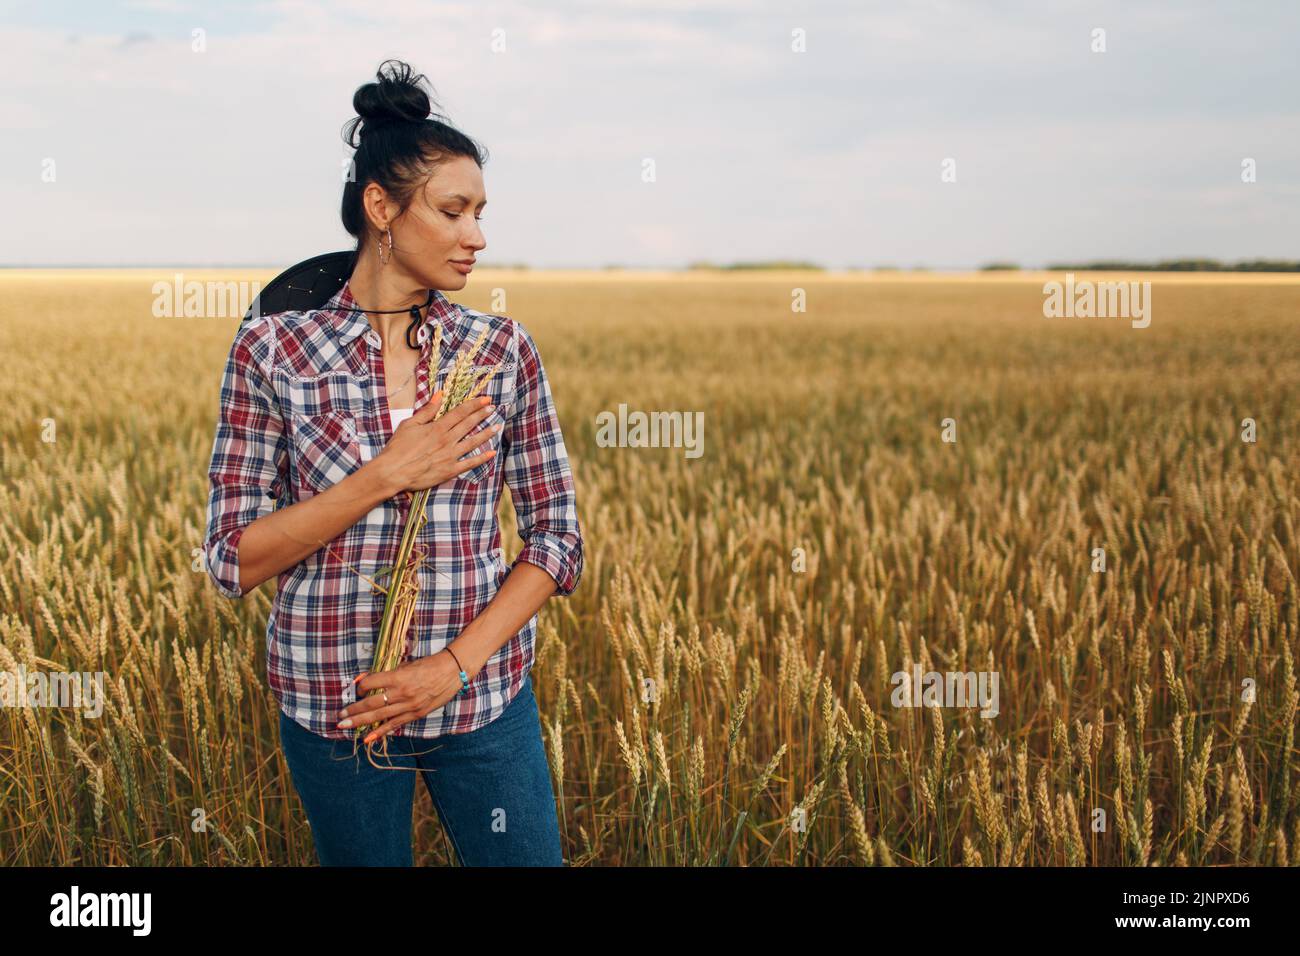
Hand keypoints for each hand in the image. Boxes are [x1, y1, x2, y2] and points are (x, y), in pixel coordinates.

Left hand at [337, 650, 466, 743]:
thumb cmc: (429, 664)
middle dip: (353, 710)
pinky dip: (379, 732)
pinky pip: (394, 724)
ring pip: (379, 716)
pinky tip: (367, 738)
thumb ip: (387, 673)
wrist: (452, 671)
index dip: (360, 686)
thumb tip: (365, 680)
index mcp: (398, 676)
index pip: (371, 683)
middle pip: (371, 704)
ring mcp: (409, 705)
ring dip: (359, 721)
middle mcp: (402, 693)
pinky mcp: (416, 714)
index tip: (357, 689)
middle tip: (339, 716)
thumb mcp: (406, 665)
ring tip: (344, 725)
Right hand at [368, 389, 500, 496]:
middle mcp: (447, 440)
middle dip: (482, 414)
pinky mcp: (450, 470)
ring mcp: (450, 456)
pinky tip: (491, 453)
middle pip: (469, 424)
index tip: (485, 399)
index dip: (474, 404)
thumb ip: (427, 410)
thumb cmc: (398, 448)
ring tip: (497, 426)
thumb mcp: (409, 424)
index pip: (460, 412)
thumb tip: (440, 394)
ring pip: (473, 442)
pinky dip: (482, 459)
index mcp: (438, 428)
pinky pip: (469, 463)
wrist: (393, 472)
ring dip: (486, 433)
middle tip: (493, 408)